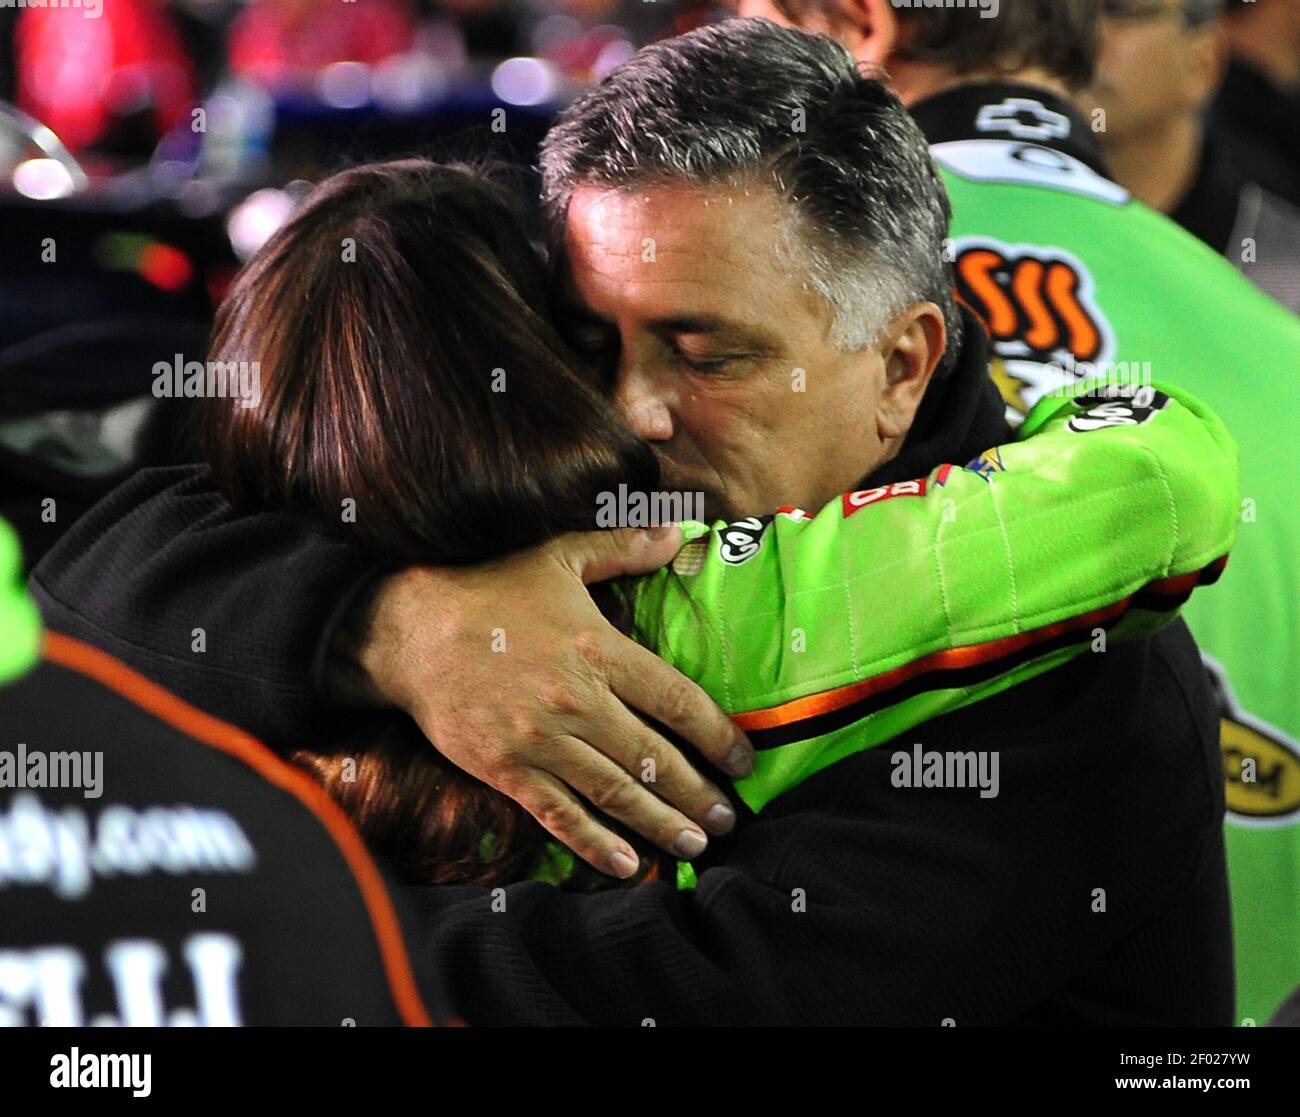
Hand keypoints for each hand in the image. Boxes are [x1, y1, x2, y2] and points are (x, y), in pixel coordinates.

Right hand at [355, 526, 753, 878]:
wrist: (408, 628)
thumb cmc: (490, 588)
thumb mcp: (558, 554)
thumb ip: (622, 547)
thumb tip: (677, 532)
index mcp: (599, 649)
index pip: (676, 702)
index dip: (719, 736)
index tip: (745, 761)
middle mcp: (577, 701)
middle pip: (654, 757)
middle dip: (698, 792)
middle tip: (729, 819)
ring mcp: (540, 740)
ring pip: (615, 792)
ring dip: (661, 823)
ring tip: (696, 844)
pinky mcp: (505, 769)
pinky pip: (558, 814)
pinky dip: (594, 843)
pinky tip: (627, 864)